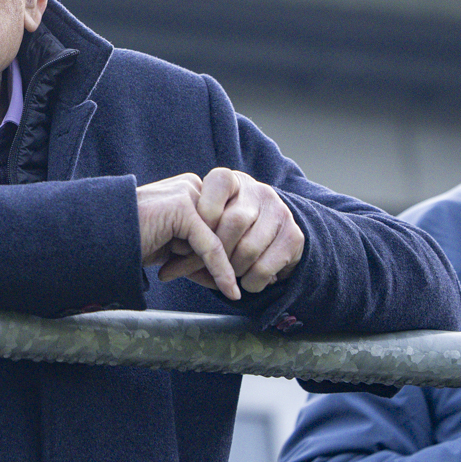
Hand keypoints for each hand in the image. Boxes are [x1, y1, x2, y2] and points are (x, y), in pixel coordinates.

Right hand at [136, 173, 240, 299]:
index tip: (221, 285)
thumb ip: (201, 256)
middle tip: (194, 281)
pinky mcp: (183, 207)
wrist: (97, 235)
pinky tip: (229, 290)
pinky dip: (221, 271)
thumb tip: (233, 282)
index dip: (219, 258)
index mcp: (190, 189)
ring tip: (169, 272)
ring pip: (218, 241)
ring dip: (203, 267)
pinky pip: (211, 246)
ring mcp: (187, 193)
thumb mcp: (174, 249)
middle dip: (214, 264)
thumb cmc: (131, 241)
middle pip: (222, 233)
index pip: (221, 226)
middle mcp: (192, 185)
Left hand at [166, 168, 302, 294]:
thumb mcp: (202, 219)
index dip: (204, 215)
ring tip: (224, 276)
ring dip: (231, 270)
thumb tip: (166, 270)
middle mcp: (258, 191)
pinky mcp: (295, 236)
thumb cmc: (219, 226)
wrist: (266, 233)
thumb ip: (187, 231)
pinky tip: (244, 281)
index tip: (190, 239)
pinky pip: (265, 267)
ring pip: (248, 248)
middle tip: (202, 269)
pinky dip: (250, 282)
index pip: (217, 187)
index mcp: (229, 180)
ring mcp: (280, 212)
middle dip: (215, 252)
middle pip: (233, 223)